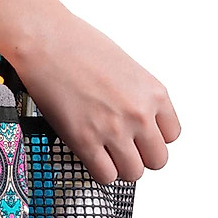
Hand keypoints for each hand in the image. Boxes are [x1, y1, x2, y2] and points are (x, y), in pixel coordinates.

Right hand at [15, 10, 180, 184]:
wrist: (45, 40)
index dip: (153, 137)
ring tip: (105, 154)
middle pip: (157, 159)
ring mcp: (112, 130)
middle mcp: (138, 114)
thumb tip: (134, 117)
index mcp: (153, 93)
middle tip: (123, 148)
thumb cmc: (77, 44)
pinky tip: (90, 156)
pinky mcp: (84, 140)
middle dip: (140, 155)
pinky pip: (105, 176)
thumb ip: (136, 95)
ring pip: (133, 172)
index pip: (171, 135)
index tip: (140, 135)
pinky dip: (99, 171)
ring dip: (120, 166)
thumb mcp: (125, 66)